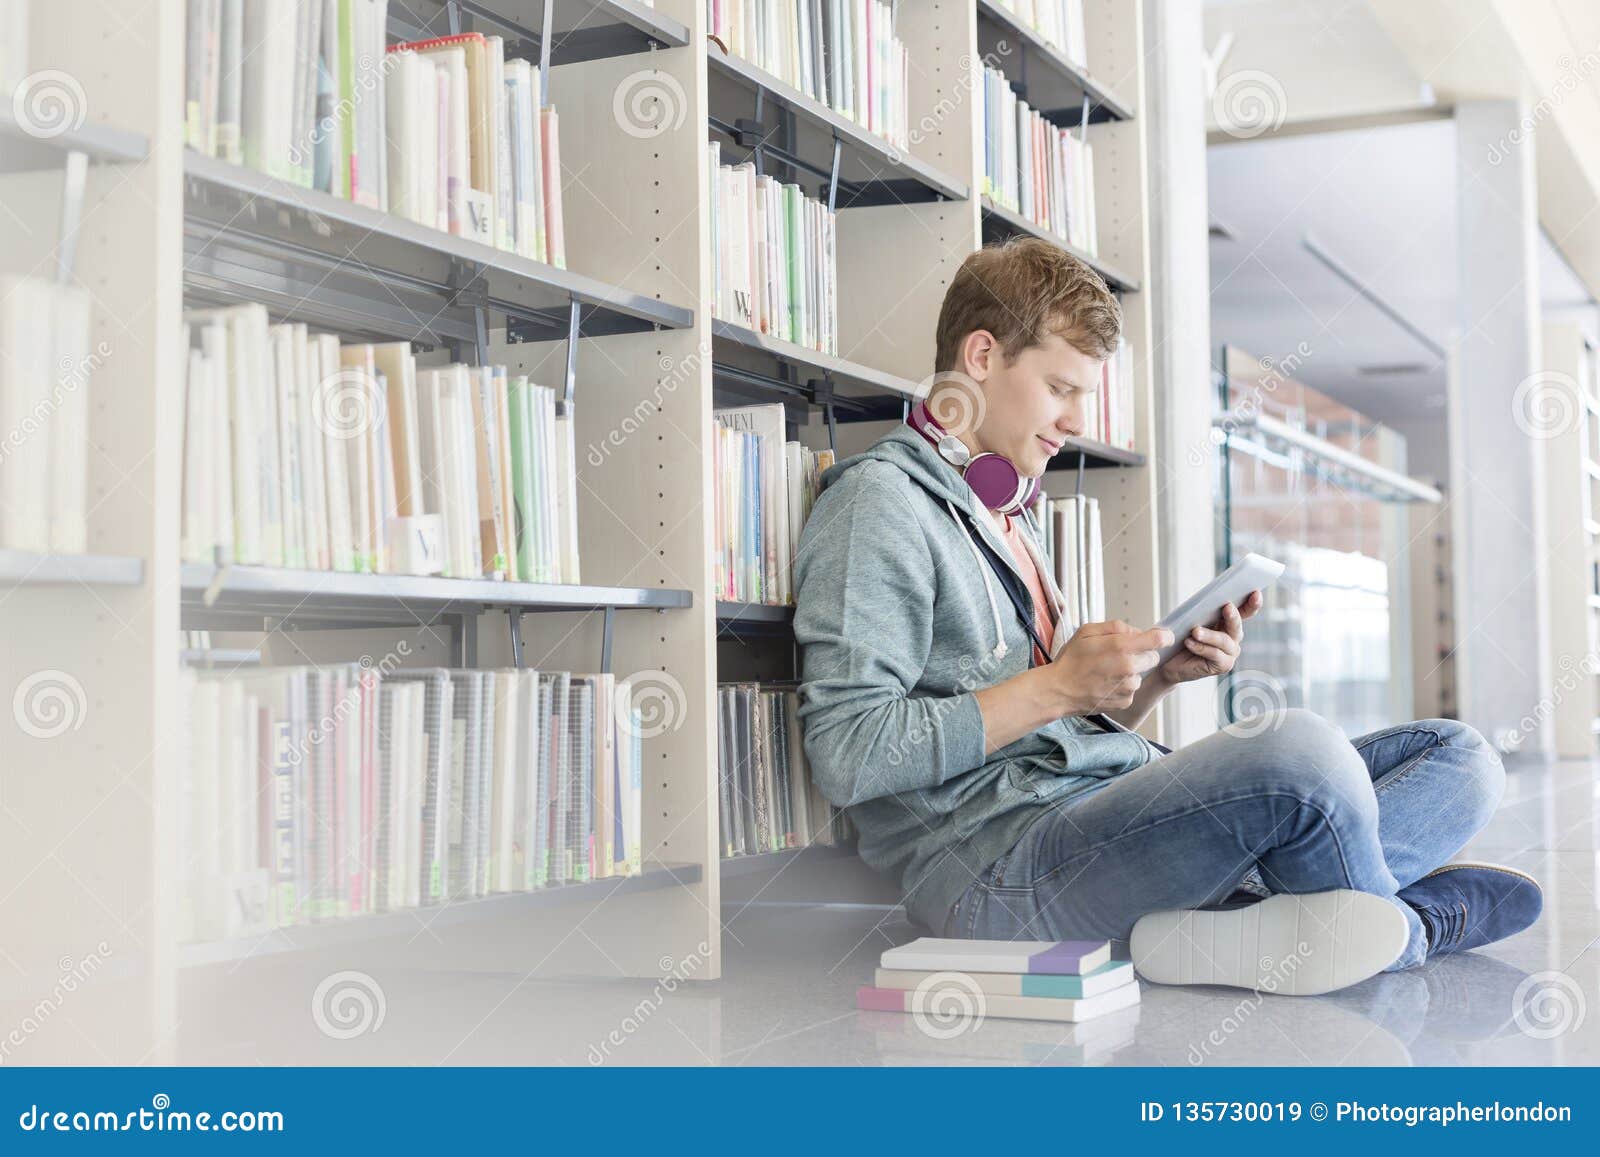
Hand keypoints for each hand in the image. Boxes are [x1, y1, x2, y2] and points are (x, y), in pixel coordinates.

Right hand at [1048, 619, 1172, 712]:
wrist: (1058, 690)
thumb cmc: (1071, 660)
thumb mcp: (1087, 631)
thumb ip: (1116, 626)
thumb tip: (1136, 632)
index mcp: (1121, 646)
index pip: (1158, 640)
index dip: (1164, 636)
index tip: (1162, 637)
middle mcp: (1129, 667)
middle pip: (1153, 658)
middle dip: (1142, 654)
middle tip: (1120, 655)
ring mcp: (1128, 687)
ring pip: (1141, 675)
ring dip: (1130, 672)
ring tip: (1107, 672)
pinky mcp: (1125, 701)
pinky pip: (1132, 690)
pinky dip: (1122, 686)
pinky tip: (1106, 684)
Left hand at [1158, 590, 1262, 684]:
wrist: (1170, 661)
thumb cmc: (1181, 636)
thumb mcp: (1190, 619)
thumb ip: (1200, 611)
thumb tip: (1204, 603)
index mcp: (1229, 621)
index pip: (1245, 610)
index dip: (1252, 603)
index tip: (1255, 592)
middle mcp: (1234, 637)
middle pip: (1237, 625)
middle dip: (1233, 616)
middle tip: (1227, 606)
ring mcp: (1230, 652)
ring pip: (1224, 640)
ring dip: (1209, 635)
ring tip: (1195, 631)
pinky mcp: (1223, 665)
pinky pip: (1214, 654)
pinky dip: (1201, 647)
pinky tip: (1189, 642)